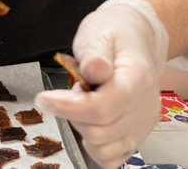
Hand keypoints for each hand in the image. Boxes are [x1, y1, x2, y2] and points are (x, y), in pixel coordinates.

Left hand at [35, 0, 168, 168]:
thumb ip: (94, 52)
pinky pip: (111, 157)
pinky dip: (95, 146)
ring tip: (85, 101)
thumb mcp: (98, 32)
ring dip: (83, 129)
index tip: (43, 98)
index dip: (68, 108)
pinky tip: (90, 122)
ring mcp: (142, 125)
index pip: (102, 107)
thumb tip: (93, 70)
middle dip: (73, 114)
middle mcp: (144, 107)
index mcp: (136, 79)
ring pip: (104, 148)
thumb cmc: (114, 34)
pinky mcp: (137, 136)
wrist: (136, 38)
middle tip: (72, 89)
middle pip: (100, 131)